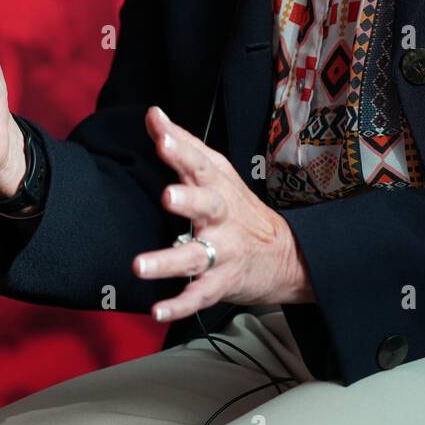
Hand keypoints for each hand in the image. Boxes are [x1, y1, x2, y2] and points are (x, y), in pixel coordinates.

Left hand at [134, 106, 313, 322]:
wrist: (285, 254)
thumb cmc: (239, 206)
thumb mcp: (216, 170)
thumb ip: (182, 144)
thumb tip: (153, 114)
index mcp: (217, 187)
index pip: (198, 163)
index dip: (180, 149)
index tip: (160, 136)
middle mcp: (221, 217)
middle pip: (206, 205)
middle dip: (188, 201)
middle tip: (167, 197)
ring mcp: (223, 251)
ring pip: (196, 256)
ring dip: (168, 262)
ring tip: (139, 265)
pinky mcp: (221, 282)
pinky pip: (199, 295)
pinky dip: (179, 305)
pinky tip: (157, 310)